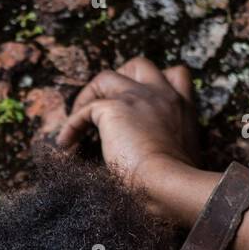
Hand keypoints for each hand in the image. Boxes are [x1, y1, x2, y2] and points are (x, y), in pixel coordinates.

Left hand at [56, 59, 201, 190]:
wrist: (169, 183)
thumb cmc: (175, 184)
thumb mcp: (182, 162)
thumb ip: (171, 152)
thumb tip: (159, 166)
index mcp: (182, 108)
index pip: (175, 76)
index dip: (154, 84)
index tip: (140, 103)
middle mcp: (163, 96)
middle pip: (139, 65)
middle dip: (119, 78)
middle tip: (105, 104)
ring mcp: (138, 97)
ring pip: (106, 77)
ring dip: (89, 96)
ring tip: (78, 121)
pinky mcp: (114, 108)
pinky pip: (85, 109)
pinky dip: (71, 125)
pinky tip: (66, 144)